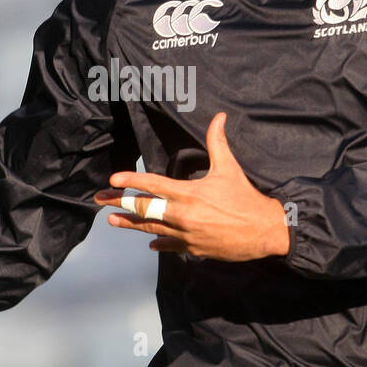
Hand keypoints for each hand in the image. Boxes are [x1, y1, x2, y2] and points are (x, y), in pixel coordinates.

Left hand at [94, 111, 289, 260]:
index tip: (114, 178)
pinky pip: (171, 246)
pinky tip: (151, 244)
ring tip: (113, 222)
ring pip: (152, 229)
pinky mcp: (194, 249)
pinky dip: (160, 244)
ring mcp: (186, 235)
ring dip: (131, 225)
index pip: (153, 184)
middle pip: (144, 209)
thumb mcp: (229, 168)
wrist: (265, 231)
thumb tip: (218, 117)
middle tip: (101, 200)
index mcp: (188, 193)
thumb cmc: (246, 198)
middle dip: (120, 204)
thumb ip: (217, 142)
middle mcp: (183, 215)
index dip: (131, 180)